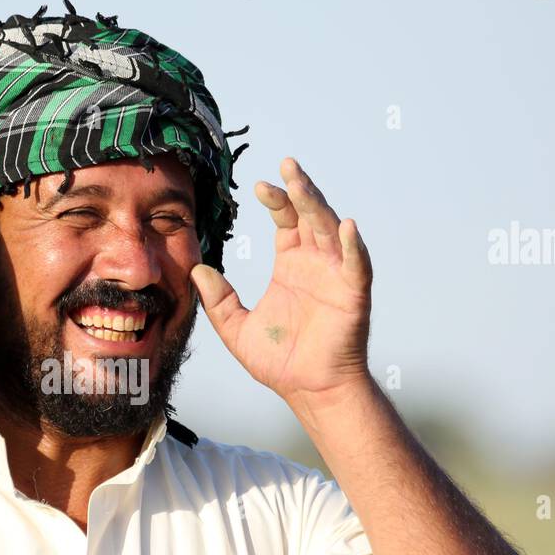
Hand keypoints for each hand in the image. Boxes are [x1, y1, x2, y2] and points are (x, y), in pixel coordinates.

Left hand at [191, 156, 372, 407]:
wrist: (308, 389)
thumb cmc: (280, 361)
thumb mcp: (236, 328)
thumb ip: (218, 300)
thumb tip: (196, 270)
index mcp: (291, 265)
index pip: (285, 221)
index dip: (276, 200)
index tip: (258, 185)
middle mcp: (316, 263)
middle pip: (309, 215)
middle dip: (299, 189)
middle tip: (286, 164)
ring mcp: (337, 275)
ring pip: (331, 230)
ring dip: (319, 206)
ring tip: (303, 184)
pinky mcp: (354, 294)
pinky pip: (357, 264)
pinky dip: (353, 245)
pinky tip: (346, 227)